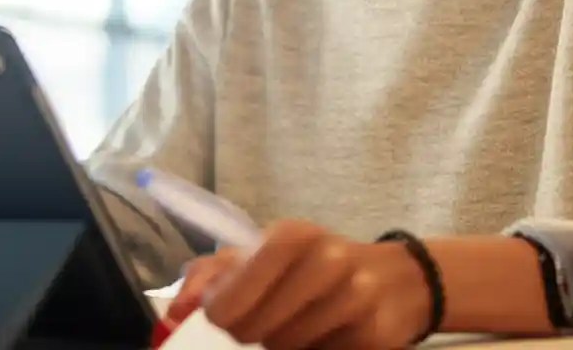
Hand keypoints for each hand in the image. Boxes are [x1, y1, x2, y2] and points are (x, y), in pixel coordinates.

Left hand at [170, 220, 432, 349]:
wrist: (397, 280)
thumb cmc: (315, 266)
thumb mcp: (265, 255)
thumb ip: (212, 274)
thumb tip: (175, 308)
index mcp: (291, 235)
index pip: (231, 293)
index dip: (221, 314)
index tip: (224, 319)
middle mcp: (326, 259)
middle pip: (254, 328)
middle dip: (250, 333)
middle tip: (261, 326)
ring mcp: (353, 297)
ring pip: (284, 346)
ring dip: (282, 345)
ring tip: (295, 327)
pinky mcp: (373, 334)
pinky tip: (325, 336)